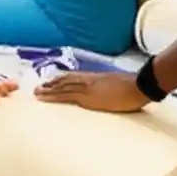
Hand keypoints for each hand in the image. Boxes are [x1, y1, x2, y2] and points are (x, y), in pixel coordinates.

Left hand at [34, 72, 149, 112]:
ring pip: (62, 87)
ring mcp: (87, 88)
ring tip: (37, 92)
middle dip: (52, 84)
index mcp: (96, 78)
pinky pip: (66, 96)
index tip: (53, 81)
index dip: (63, 79)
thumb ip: (109, 89)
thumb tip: (108, 94)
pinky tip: (44, 98)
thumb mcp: (118, 86)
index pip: (75, 77)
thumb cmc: (134, 87)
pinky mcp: (87, 97)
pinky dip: (53, 96)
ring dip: (48, 89)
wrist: (139, 86)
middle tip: (39, 87)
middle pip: (66, 81)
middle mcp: (89, 80)